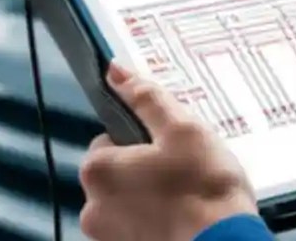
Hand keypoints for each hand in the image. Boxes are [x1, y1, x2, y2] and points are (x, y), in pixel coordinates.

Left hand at [78, 62, 259, 240]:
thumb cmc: (203, 189)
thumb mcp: (181, 129)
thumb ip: (146, 98)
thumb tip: (116, 71)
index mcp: (98, 170)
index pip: (109, 141)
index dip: (142, 141)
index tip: (170, 149)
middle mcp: (92, 207)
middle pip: (118, 174)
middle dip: (146, 171)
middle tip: (184, 172)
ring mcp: (108, 237)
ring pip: (130, 203)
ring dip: (152, 198)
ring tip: (189, 197)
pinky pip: (140, 228)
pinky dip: (158, 222)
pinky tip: (186, 218)